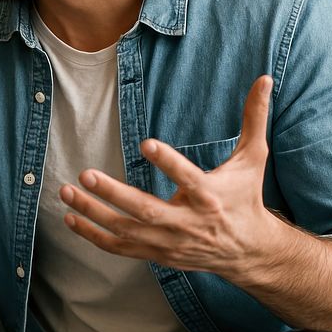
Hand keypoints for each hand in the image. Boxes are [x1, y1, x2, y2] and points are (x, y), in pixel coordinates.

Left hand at [60, 75, 282, 279]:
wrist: (249, 252)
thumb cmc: (246, 197)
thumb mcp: (254, 158)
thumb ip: (254, 117)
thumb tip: (265, 77)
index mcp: (210, 196)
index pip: (187, 177)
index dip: (168, 162)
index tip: (146, 143)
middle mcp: (188, 222)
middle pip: (147, 210)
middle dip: (114, 194)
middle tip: (85, 175)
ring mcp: (170, 241)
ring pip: (127, 231)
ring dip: (93, 213)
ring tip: (66, 192)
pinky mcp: (158, 253)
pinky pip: (120, 248)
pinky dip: (94, 236)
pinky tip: (71, 218)